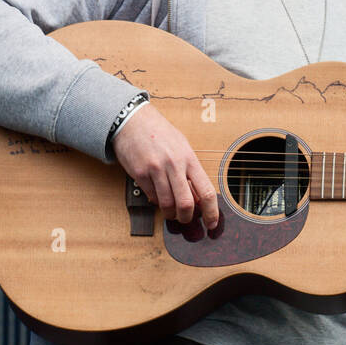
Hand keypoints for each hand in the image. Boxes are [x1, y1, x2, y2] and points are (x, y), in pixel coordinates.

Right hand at [112, 104, 220, 230]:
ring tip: (170, 212)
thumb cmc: (160, 133)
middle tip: (186, 219)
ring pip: (167, 204)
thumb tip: (198, 196)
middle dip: (187, 218)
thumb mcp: (182, 147)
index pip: (206, 191)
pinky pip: (151, 197)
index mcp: (189, 158)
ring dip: (170, 214)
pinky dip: (156, 202)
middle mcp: (174, 164)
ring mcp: (156, 170)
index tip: (211, 223)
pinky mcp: (140, 174)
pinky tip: (157, 196)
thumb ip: (190, 170)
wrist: (133, 121)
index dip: (211, 212)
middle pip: (186, 203)